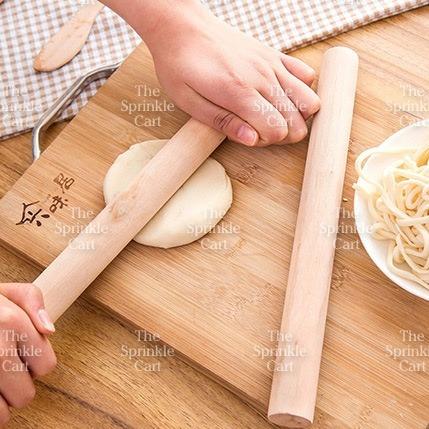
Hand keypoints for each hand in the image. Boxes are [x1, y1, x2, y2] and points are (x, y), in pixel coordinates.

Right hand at [0, 284, 56, 425]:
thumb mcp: (9, 292)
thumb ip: (34, 302)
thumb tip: (49, 330)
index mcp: (11, 323)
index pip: (46, 366)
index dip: (36, 362)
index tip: (23, 355)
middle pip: (25, 395)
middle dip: (18, 385)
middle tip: (5, 368)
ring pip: (3, 413)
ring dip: (0, 401)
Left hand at [145, 3, 320, 145]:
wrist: (182, 27)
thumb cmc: (180, 65)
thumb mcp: (190, 102)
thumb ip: (223, 122)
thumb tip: (252, 139)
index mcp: (238, 92)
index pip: (276, 131)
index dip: (264, 142)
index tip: (248, 136)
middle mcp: (262, 77)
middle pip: (296, 122)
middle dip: (281, 134)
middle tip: (258, 128)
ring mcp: (271, 64)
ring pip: (310, 101)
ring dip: (296, 117)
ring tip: (273, 116)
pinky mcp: (275, 55)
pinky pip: (307, 75)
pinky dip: (300, 92)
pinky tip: (281, 97)